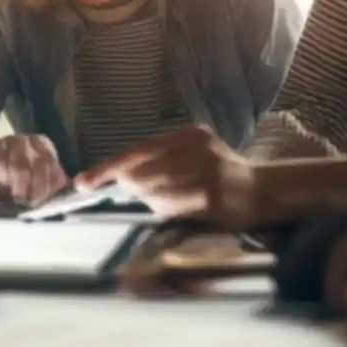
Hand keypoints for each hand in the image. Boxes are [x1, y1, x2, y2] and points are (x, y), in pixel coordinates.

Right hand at [0, 134, 67, 206]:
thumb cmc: (26, 186)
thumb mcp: (46, 188)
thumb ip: (59, 187)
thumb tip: (78, 189)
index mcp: (43, 147)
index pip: (45, 163)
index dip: (41, 185)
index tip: (35, 200)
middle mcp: (23, 140)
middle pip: (21, 164)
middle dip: (20, 186)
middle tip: (18, 198)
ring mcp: (0, 141)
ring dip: (1, 179)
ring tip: (3, 186)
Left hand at [75, 125, 256, 228]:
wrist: (262, 191)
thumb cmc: (218, 173)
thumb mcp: (192, 154)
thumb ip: (159, 160)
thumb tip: (118, 178)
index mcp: (190, 135)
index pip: (138, 149)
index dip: (108, 167)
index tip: (84, 181)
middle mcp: (198, 149)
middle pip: (142, 170)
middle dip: (127, 185)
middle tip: (126, 192)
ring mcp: (205, 173)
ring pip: (153, 190)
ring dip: (148, 199)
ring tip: (160, 199)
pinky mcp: (210, 198)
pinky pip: (171, 207)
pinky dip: (164, 210)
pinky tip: (174, 208)